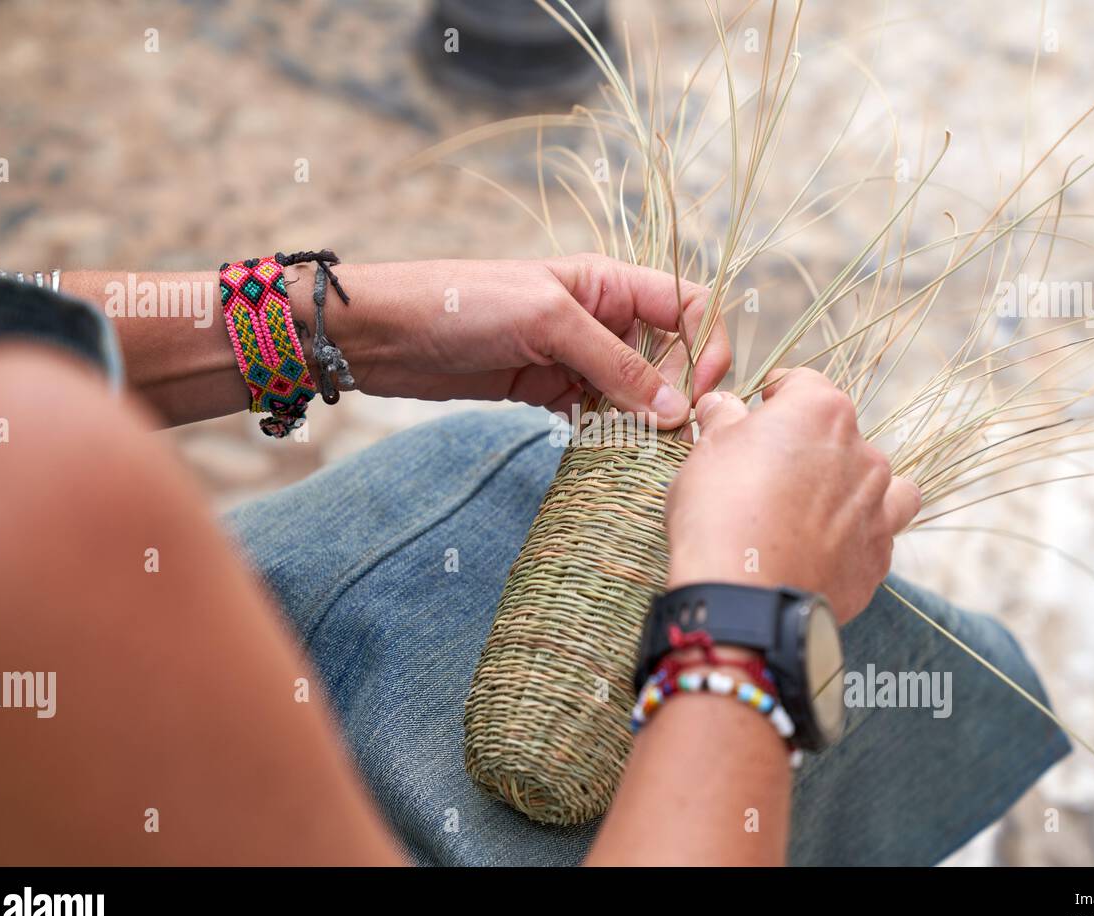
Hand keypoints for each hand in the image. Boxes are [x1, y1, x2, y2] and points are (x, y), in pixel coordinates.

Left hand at [330, 254, 729, 429]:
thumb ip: (616, 365)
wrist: (385, 336)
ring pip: (636, 392)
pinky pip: (599, 415)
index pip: (690, 307)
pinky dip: (609, 436)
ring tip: (642, 453)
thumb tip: (677, 411)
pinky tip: (606, 455)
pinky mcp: (550, 390)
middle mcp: (602, 317)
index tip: (699, 394)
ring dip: (644, 422)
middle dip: (679, 394)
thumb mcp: (548, 322)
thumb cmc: (462, 304)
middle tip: (672, 437)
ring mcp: (576, 357)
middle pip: (671, 356)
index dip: (707, 347)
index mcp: (610, 282)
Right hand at [664, 368, 921, 623]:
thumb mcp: (706, 452)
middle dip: (809, 448)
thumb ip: (722, 420)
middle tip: (770, 474)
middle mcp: (862, 453)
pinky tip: (821, 550)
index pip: (803, 384)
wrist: (744, 596)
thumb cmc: (721, 512)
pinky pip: (875, 535)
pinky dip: (853, 537)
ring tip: (814, 509)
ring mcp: (878, 507)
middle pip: (840, 436)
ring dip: (849, 488)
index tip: (758, 409)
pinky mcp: (878, 557)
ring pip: (878, 484)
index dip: (776, 395)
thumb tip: (722, 406)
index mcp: (821, 413)